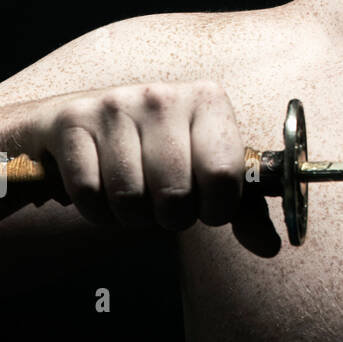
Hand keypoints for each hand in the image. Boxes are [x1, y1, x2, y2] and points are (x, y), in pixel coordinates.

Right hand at [21, 80, 278, 254]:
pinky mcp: (73, 121)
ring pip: (130, 197)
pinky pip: (90, 193)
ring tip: (135, 197)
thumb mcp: (202, 168)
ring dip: (131, 216)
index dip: (216, 208)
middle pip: (176, 193)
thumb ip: (240, 207)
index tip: (207, 207)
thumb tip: (269, 246)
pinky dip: (97, 211)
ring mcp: (116, 104)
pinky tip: (103, 193)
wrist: (78, 124)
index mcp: (208, 99)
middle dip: (171, 217)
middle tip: (165, 205)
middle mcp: (163, 95)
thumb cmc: (153, 150)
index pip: (223, 175)